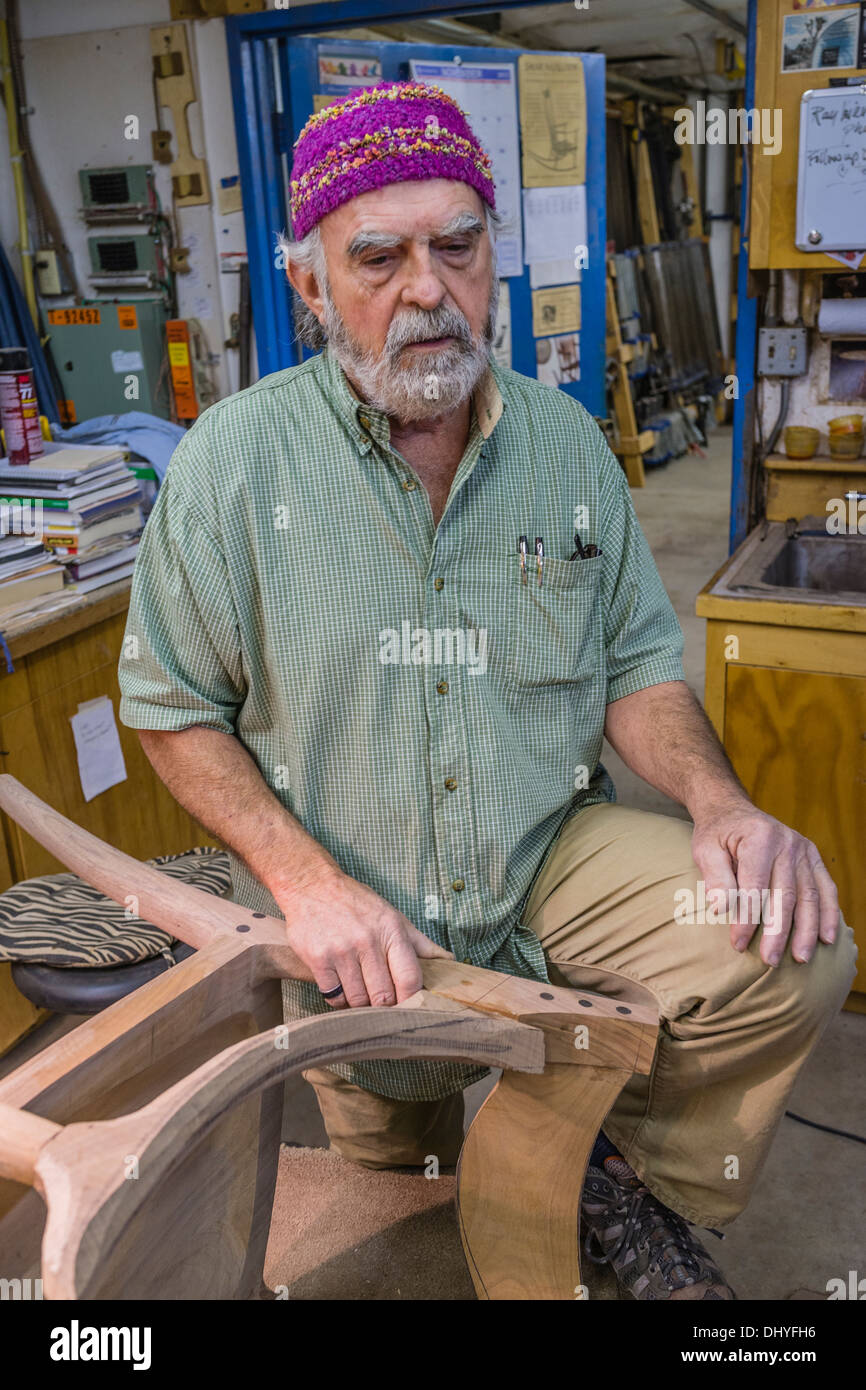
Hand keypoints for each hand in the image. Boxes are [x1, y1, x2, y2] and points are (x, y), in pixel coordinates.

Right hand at [275, 867, 452, 1007]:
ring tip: (360, 990)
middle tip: (381, 1001)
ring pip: (358, 999)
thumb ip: (420, 942)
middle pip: (384, 996)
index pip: (410, 978)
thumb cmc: (354, 902)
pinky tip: (341, 986)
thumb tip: (449, 960)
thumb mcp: (391, 915)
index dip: (411, 999)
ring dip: (360, 1002)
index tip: (408, 1005)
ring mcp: (341, 951)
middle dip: (384, 1004)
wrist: (310, 885)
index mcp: (391, 930)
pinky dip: (338, 998)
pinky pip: (334, 996)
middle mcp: (367, 941)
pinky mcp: (318, 959)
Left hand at [690, 798, 838, 965]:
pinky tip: (827, 938)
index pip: (755, 887)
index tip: (738, 944)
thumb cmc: (716, 835)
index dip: (747, 919)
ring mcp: (803, 850)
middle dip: (778, 932)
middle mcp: (786, 842)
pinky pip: (825, 888)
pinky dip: (829, 914)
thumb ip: (714, 877)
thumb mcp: (705, 849)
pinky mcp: (813, 857)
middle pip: (785, 895)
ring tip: (801, 958)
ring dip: (807, 930)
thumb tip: (721, 908)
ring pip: (809, 896)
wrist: (732, 811)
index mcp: (759, 838)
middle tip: (770, 960)